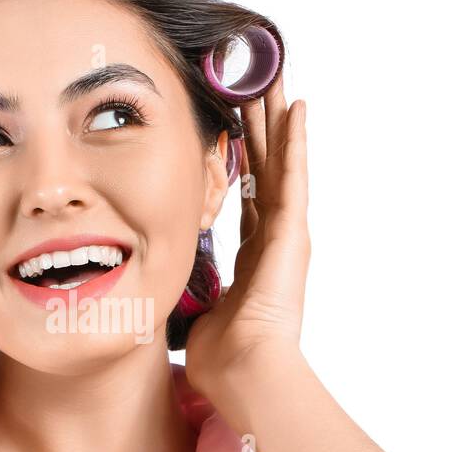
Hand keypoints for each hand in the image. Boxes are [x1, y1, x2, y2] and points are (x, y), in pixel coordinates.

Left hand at [184, 77, 309, 406]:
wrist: (247, 373)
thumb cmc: (223, 357)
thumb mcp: (198, 312)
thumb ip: (188, 293)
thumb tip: (155, 290)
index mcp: (254, 258)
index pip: (246, 195)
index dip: (241, 160)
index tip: (234, 128)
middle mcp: (275, 239)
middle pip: (265, 168)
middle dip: (259, 126)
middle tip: (255, 82)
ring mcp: (288, 234)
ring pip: (280, 162)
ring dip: (276, 119)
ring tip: (273, 78)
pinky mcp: (294, 233)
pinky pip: (292, 176)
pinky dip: (295, 141)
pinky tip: (295, 106)